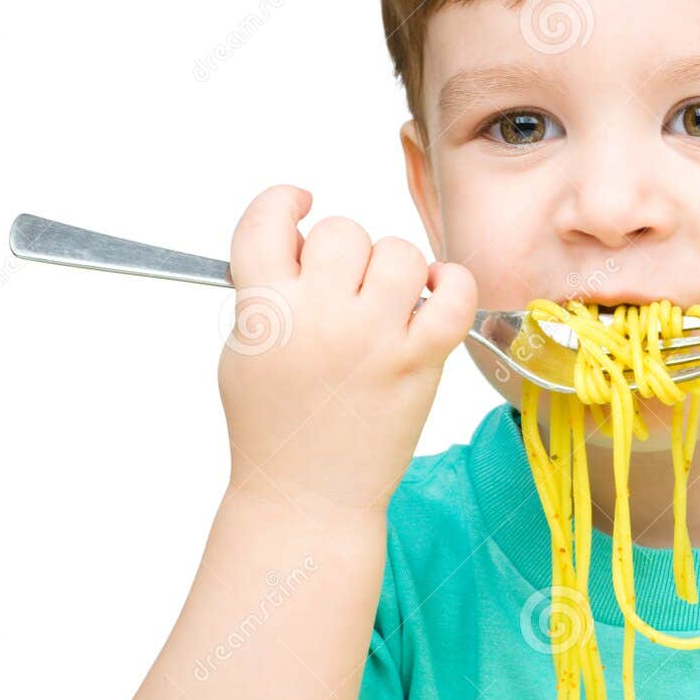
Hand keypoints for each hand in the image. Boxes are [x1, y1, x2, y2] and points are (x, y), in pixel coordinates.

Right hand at [219, 184, 477, 514]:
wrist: (308, 496)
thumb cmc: (275, 428)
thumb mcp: (244, 352)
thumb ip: (263, 293)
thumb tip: (296, 243)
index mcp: (266, 311)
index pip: (266, 221)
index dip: (283, 203)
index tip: (299, 205)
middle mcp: (321, 318)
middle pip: (343, 231)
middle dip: (343, 250)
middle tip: (343, 285)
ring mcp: (374, 340)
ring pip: (398, 252)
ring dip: (394, 265)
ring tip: (385, 297)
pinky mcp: (419, 363)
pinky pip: (455, 296)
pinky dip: (452, 283)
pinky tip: (435, 291)